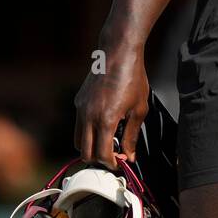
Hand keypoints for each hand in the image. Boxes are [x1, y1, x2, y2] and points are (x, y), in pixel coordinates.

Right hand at [73, 46, 149, 167]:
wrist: (118, 53)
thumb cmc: (133, 78)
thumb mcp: (139, 109)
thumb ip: (131, 136)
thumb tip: (128, 156)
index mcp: (105, 120)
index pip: (101, 155)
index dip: (111, 164)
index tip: (120, 163)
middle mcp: (88, 116)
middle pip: (85, 153)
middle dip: (98, 159)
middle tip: (113, 156)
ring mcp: (80, 109)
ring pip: (78, 140)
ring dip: (91, 146)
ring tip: (107, 141)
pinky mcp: (78, 101)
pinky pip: (78, 125)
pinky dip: (87, 131)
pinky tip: (103, 124)